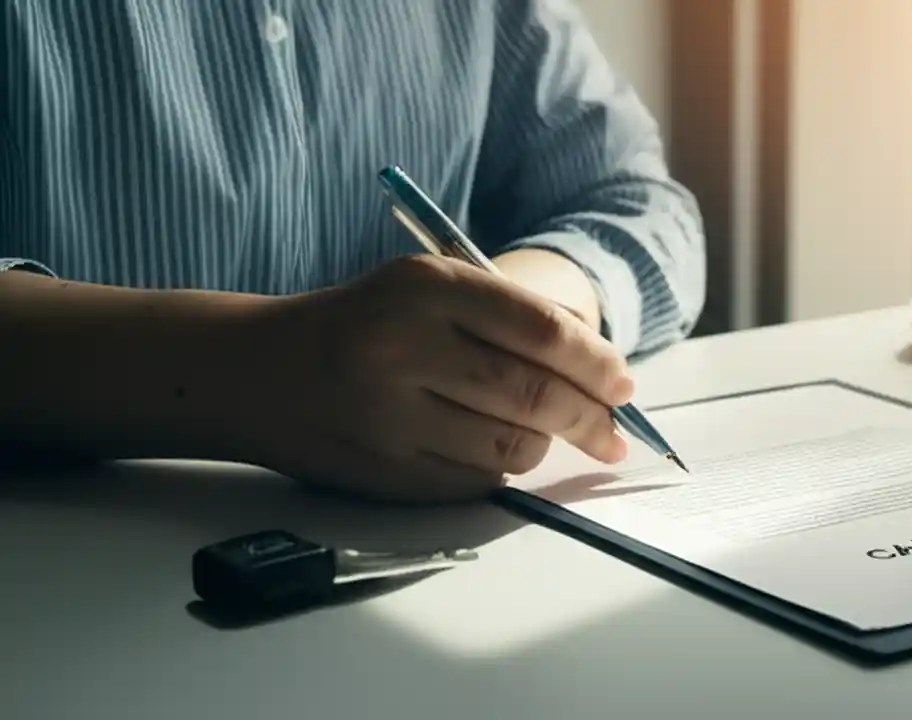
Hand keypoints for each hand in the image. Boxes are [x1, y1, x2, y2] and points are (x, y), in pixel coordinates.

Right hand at [252, 254, 632, 501]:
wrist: (259, 371)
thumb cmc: (364, 324)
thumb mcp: (426, 288)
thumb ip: (507, 316)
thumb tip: (598, 370)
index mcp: (426, 287)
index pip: (542, 331)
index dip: (596, 364)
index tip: (624, 385)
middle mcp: (406, 347)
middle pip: (536, 395)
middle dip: (591, 419)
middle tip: (614, 434)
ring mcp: (392, 415)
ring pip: (513, 445)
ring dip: (544, 445)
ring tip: (544, 434)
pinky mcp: (386, 471)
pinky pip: (476, 478)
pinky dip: (500, 466)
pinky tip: (492, 448)